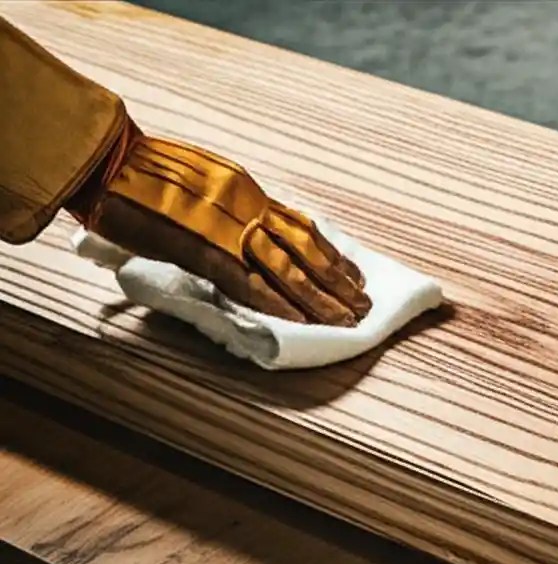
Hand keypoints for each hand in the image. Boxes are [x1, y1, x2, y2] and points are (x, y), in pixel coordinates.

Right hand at [68, 121, 370, 326]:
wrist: (110, 163)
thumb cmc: (143, 171)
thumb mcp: (199, 180)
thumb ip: (225, 205)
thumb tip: (241, 224)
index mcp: (246, 191)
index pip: (300, 226)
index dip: (330, 252)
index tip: (353, 272)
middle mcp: (248, 209)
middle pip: (306, 250)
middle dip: (337, 279)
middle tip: (363, 302)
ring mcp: (230, 231)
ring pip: (289, 271)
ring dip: (322, 298)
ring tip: (348, 318)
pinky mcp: (207, 252)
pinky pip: (251, 285)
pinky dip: (279, 305)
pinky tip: (303, 323)